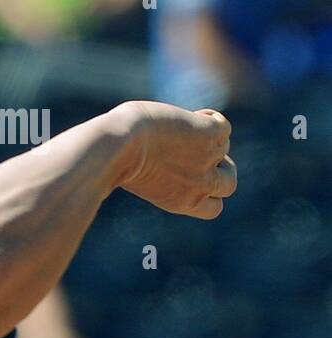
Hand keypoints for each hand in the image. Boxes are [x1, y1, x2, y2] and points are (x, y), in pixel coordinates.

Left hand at [112, 101, 236, 218]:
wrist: (121, 146)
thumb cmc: (120, 162)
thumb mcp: (148, 181)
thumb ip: (169, 179)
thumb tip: (176, 158)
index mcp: (183, 203)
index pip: (214, 209)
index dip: (209, 192)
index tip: (193, 177)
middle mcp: (200, 186)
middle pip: (229, 184)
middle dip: (220, 168)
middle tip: (197, 153)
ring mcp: (208, 160)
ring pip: (224, 148)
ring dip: (206, 137)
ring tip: (178, 131)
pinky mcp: (211, 136)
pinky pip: (223, 126)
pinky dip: (209, 117)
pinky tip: (188, 117)